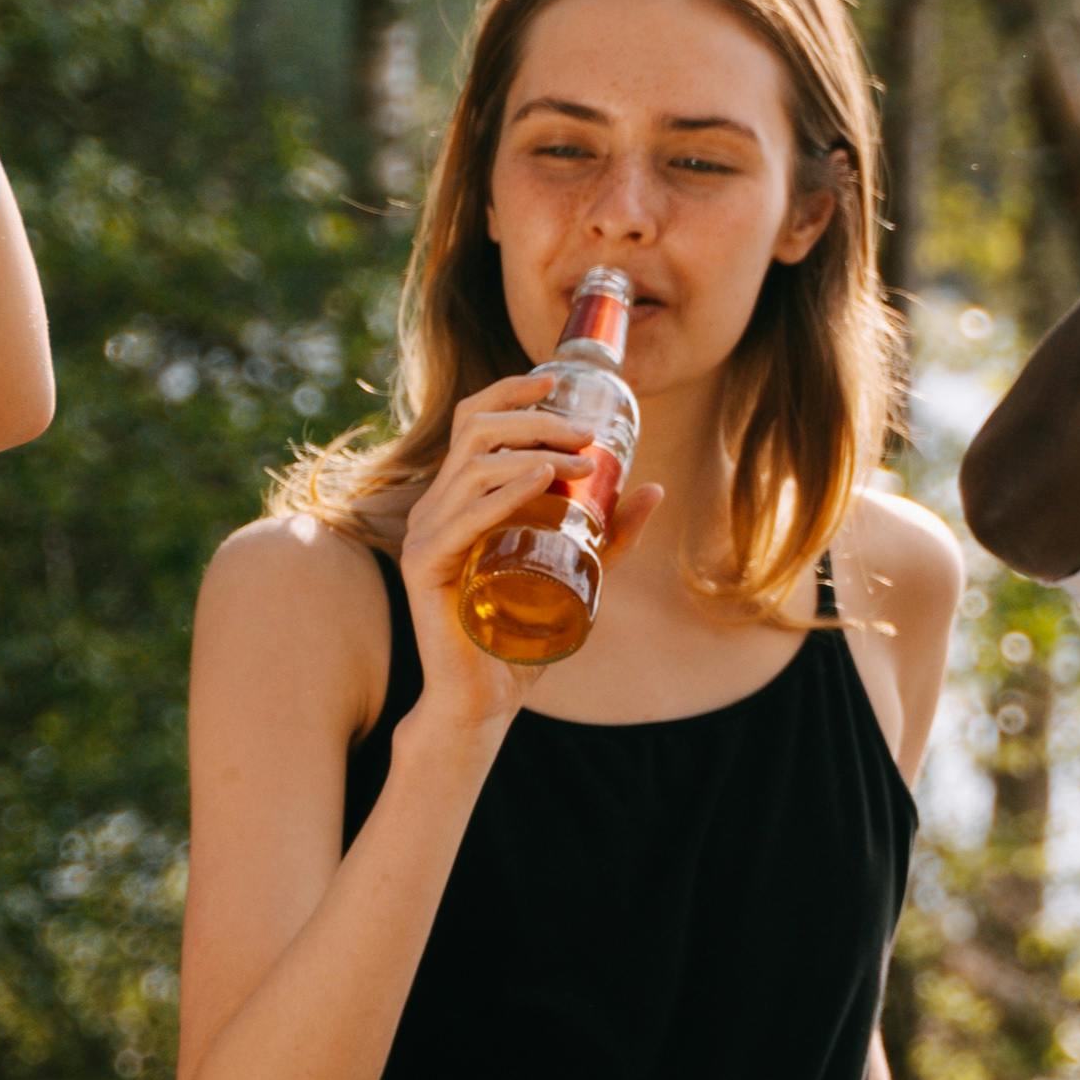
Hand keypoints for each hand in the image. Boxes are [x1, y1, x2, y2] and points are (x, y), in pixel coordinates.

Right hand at [391, 372, 669, 727]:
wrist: (484, 697)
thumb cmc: (523, 634)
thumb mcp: (578, 570)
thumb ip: (612, 533)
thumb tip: (653, 487)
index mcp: (459, 498)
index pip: (474, 421)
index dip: (510, 393)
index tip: (557, 382)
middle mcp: (436, 507)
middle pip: (476, 432)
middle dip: (536, 421)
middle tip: (588, 436)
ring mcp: (426, 535)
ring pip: (473, 467)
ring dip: (532, 452)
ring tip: (582, 463)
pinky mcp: (426, 567)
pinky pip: (462, 518)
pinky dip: (503, 491)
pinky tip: (539, 478)